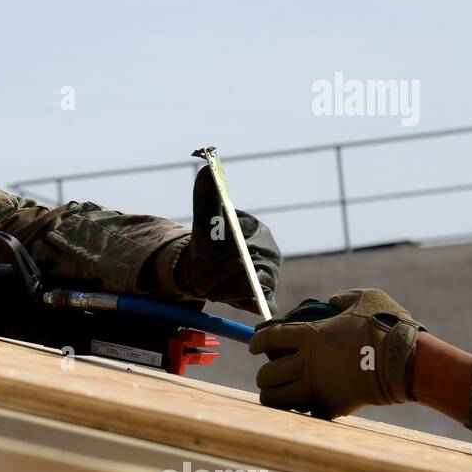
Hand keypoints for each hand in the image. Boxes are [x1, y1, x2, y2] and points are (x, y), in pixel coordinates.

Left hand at [175, 166, 280, 313]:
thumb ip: (205, 198)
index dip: (216, 251)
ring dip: (217, 287)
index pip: (239, 241)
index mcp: (258, 231)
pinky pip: (259, 302)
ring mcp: (272, 275)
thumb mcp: (204, 222)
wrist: (209, 272)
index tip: (201, 253)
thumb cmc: (210, 244)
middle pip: (240, 266)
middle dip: (211, 271)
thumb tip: (206, 169)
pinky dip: (242, 301)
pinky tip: (231, 297)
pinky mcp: (268, 297)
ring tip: (208, 283)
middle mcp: (270, 252)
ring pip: (243, 286)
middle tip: (199, 272)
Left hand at [248, 288, 422, 418]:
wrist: (409, 362)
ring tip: (276, 392)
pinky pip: (303, 412)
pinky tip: (303, 404)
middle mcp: (308, 363)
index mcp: (311, 335)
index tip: (253, 346)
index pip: (270, 338)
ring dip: (272, 395)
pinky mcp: (330, 407)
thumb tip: (331, 301)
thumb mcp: (366, 298)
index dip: (257, 342)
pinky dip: (300, 409)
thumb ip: (342, 298)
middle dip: (264, 374)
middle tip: (269, 372)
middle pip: (266, 373)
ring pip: (275, 398)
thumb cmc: (389, 326)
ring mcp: (317, 387)